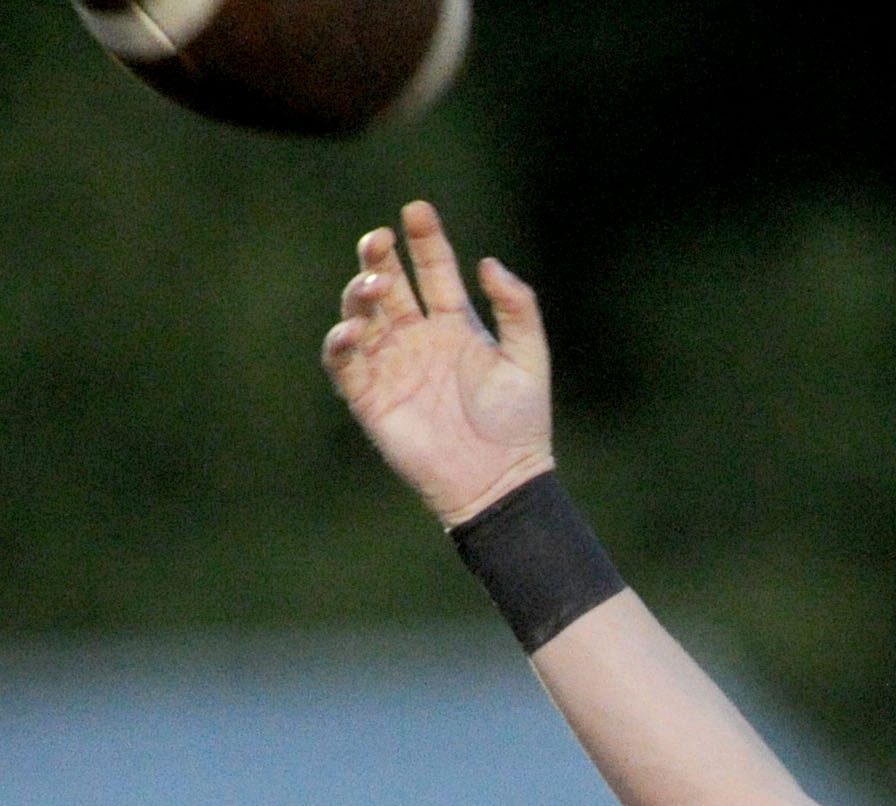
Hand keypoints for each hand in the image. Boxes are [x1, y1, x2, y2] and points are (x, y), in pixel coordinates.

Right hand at [322, 201, 554, 526]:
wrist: (501, 480)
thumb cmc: (520, 423)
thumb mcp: (529, 358)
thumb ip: (517, 308)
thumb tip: (488, 263)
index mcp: (456, 325)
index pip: (434, 270)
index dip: (424, 239)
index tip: (417, 210)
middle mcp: (418, 339)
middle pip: (388, 285)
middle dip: (379, 257)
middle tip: (379, 239)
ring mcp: (391, 366)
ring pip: (361, 315)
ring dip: (360, 294)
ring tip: (374, 284)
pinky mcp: (370, 398)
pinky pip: (344, 363)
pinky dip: (341, 342)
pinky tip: (352, 328)